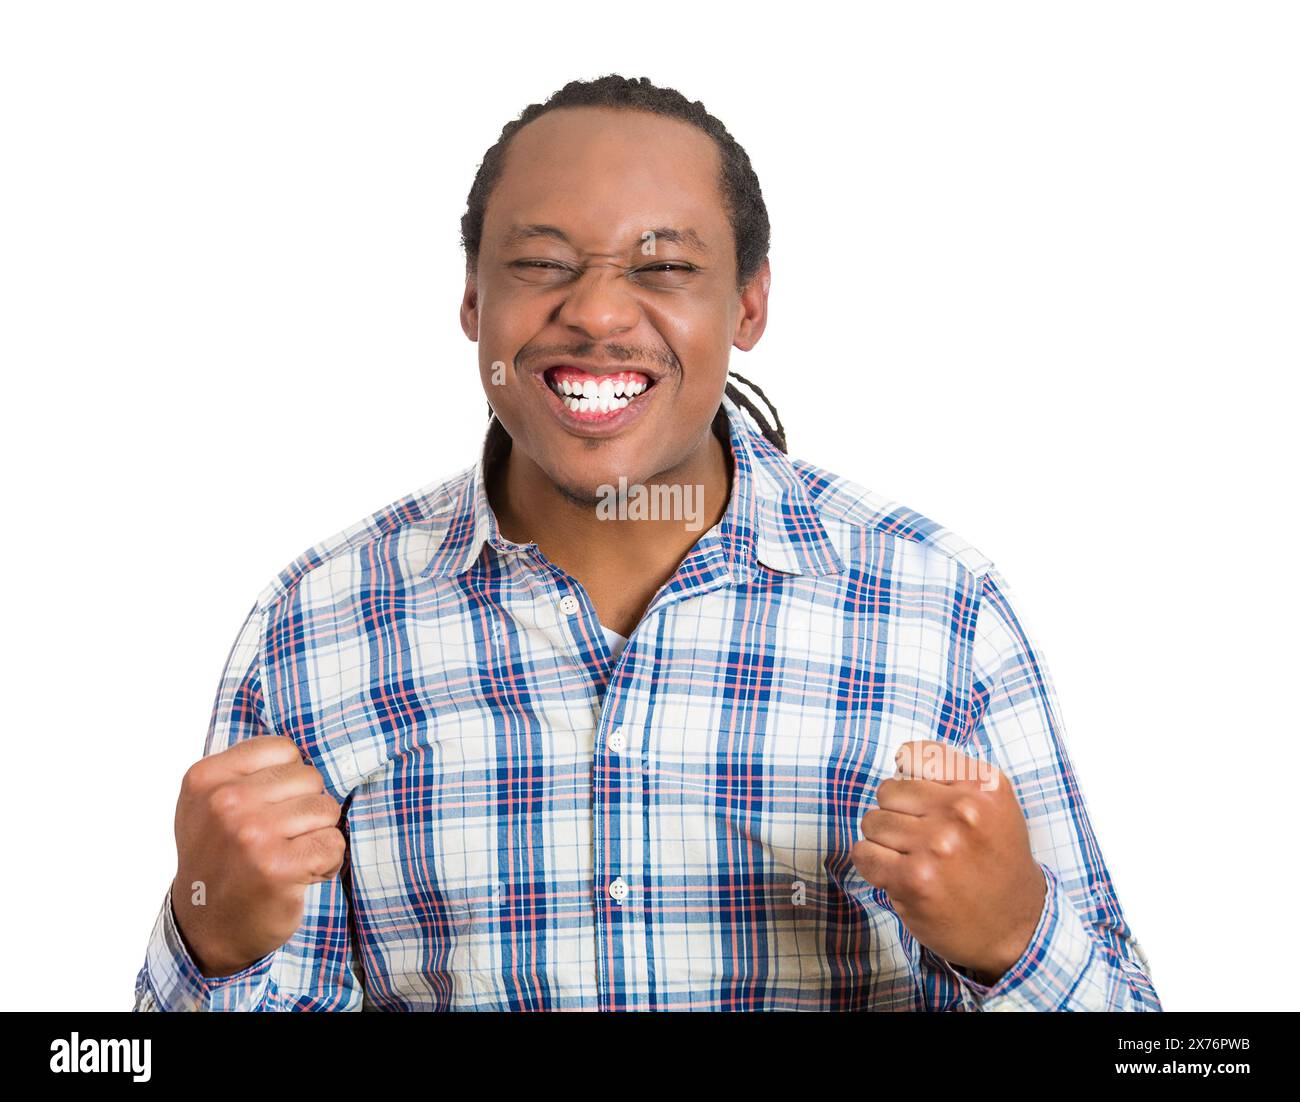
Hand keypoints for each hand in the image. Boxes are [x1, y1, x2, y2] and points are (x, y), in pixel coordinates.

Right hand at [170, 735, 345, 976]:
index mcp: (205, 778)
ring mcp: (252, 834)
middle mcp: (225, 803)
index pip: (284, 749)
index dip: (287, 780)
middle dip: (304, 808)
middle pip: (310, 778)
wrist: (205, 928)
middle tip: (277, 840)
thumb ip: (245, 769)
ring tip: (288, 857)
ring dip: (317, 836)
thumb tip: (303, 743)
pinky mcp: (279, 867)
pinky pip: (333, 843)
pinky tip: (300, 875)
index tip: (265, 808)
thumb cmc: (218, 859)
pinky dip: (326, 862)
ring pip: (327, 809)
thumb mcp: (208, 804)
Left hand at [850, 739, 1046, 980]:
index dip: (910, 778)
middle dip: (898, 813)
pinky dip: (873, 863)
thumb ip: (951, 774)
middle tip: (923, 838)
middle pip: (887, 789)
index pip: (914, 755)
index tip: (922, 800)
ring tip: (915, 858)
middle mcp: (962, 811)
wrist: (1017, 926)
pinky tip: (898, 874)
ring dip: (885, 841)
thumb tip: (899, 760)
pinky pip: (863, 852)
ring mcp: (937, 845)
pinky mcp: (914, 878)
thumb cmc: (996, 861)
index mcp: (984, 784)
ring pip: (872, 821)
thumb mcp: (993, 803)